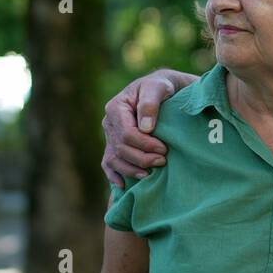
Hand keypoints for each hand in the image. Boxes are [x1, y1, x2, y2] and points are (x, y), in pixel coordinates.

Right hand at [100, 69, 197, 183]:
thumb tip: (145, 128)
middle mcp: (109, 123)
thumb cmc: (160, 87)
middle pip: (121, 149)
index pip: (126, 134)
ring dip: (131, 170)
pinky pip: (108, 164)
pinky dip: (114, 176)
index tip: (164, 148)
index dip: (145, 144)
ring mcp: (109, 136)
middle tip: (163, 161)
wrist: (160, 90)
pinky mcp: (113, 145)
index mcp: (115, 107)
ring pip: (114, 160)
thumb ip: (150, 104)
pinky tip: (124, 185)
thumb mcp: (157, 88)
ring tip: (149, 174)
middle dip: (142, 158)